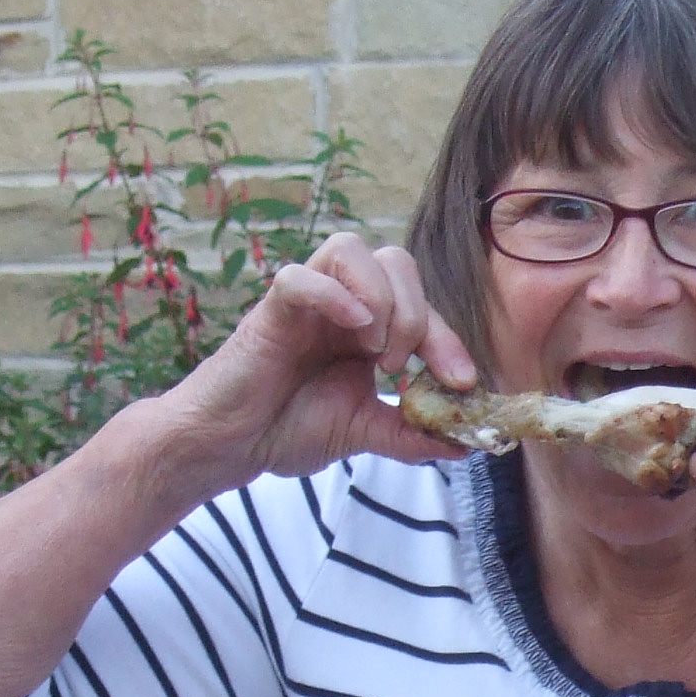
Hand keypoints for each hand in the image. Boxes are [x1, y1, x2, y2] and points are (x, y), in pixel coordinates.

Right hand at [161, 234, 478, 489]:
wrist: (228, 447)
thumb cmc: (286, 429)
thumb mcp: (364, 432)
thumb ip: (412, 434)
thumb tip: (467, 445)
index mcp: (366, 327)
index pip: (422, 307)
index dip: (449, 340)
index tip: (463, 382)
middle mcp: (341, 303)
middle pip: (396, 262)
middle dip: (416, 314)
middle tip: (400, 367)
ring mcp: (307, 301)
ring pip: (353, 250)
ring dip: (380, 297)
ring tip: (376, 352)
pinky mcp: (271, 309)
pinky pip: (302, 277)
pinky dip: (333, 294)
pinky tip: (353, 327)